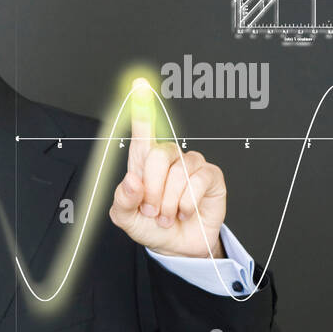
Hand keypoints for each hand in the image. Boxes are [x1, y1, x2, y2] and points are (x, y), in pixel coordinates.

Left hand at [108, 86, 226, 258]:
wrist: (177, 246)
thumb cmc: (151, 227)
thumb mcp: (126, 218)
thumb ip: (122, 200)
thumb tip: (131, 181)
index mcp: (143, 164)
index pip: (142, 132)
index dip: (142, 109)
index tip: (139, 85)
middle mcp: (168, 158)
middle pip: (157, 154)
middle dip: (152, 189)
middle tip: (152, 210)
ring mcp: (190, 165)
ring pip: (177, 173)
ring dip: (169, 202)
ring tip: (168, 215)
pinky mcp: (210, 176)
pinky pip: (197, 181)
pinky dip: (187, 204)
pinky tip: (185, 212)